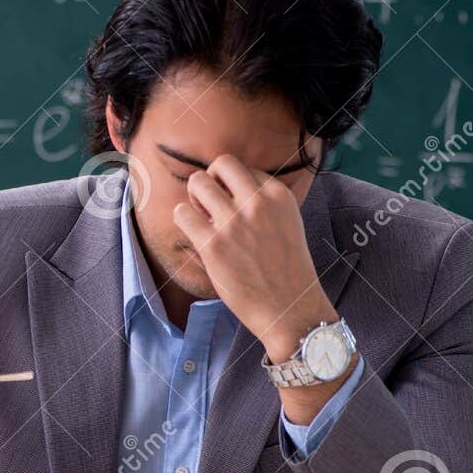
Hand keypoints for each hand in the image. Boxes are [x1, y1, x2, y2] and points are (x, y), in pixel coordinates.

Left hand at [172, 155, 335, 360]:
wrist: (291, 308)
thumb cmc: (286, 271)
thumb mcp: (287, 223)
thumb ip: (263, 203)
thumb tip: (226, 188)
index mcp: (278, 195)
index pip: (244, 169)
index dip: (233, 187)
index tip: (235, 208)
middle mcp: (257, 202)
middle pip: (220, 163)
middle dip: (210, 180)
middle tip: (211, 205)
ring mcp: (234, 222)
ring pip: (197, 181)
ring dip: (194, 197)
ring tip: (202, 219)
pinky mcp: (213, 244)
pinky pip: (182, 213)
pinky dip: (183, 220)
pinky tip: (196, 236)